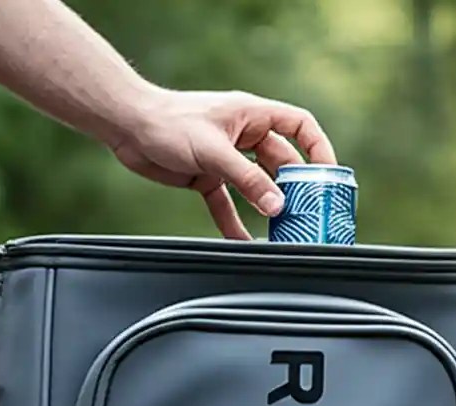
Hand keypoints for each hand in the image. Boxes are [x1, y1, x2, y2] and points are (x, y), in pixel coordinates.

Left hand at [109, 88, 337, 239]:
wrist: (127, 126)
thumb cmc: (167, 122)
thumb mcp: (214, 152)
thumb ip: (248, 180)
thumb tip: (277, 205)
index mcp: (252, 115)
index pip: (300, 125)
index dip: (318, 148)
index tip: (329, 174)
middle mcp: (244, 134)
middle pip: (282, 162)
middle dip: (294, 187)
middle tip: (306, 211)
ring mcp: (226, 156)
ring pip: (257, 185)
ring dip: (267, 206)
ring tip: (282, 229)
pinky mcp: (207, 175)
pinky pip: (229, 202)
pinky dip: (235, 221)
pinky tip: (243, 241)